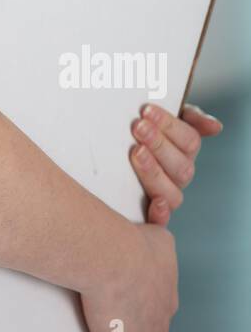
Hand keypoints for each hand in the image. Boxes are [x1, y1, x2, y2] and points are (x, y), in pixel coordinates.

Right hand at [81, 221, 178, 331]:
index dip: (135, 296)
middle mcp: (163, 317)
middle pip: (147, 325)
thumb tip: (159, 211)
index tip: (117, 289)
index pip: (155, 301)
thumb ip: (158, 230)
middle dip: (128, 318)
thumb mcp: (156, 232)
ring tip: (95, 326)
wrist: (112, 258)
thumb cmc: (126, 241)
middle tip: (104, 304)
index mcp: (168, 291)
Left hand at [130, 102, 222, 224]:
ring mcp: (165, 194)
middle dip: (159, 144)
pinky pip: (161, 221)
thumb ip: (190, 117)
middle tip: (138, 127)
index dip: (170, 126)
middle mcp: (180, 175)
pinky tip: (155, 203)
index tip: (147, 110)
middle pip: (181, 166)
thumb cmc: (142, 126)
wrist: (116, 139)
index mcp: (186, 151)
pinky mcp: (147, 210)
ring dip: (154, 171)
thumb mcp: (163, 116)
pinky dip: (160, 215)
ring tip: (136, 151)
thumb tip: (215, 127)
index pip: (189, 141)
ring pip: (171, 192)